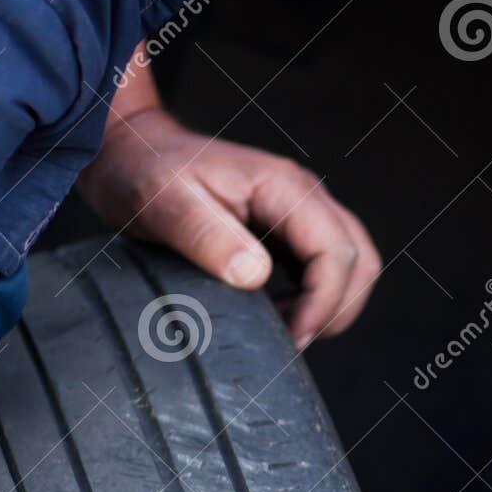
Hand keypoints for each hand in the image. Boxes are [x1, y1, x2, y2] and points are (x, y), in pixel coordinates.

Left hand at [80, 104, 381, 349]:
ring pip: (352, 263)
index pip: (337, 251)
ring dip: (331, 304)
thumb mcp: (164, 203)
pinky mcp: (290, 227)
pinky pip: (327, 265)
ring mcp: (301, 210)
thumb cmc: (145, 172)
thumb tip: (256, 276)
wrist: (133, 151)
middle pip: (359, 259)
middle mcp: (303, 196)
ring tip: (287, 328)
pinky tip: (279, 312)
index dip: (324, 302)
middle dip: (337, 309)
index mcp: (284, 187)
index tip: (291, 336)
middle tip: (293, 341)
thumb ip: (209, 236)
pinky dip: (316, 297)